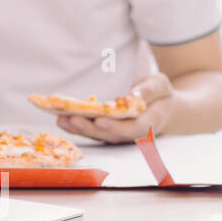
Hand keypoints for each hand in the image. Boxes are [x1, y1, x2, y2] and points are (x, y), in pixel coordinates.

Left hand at [55, 73, 174, 142]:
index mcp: (149, 123)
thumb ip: (149, 90)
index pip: (131, 129)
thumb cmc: (160, 93)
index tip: (100, 119)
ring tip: (60, 118)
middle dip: (90, 128)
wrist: (160, 105)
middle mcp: (132, 133)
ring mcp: (119, 133)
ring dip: (78, 128)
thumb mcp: (160, 85)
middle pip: (109, 134)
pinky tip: (60, 118)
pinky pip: (91, 130)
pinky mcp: (107, 131)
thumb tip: (134, 96)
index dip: (115, 126)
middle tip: (72, 118)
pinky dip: (75, 126)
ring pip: (98, 134)